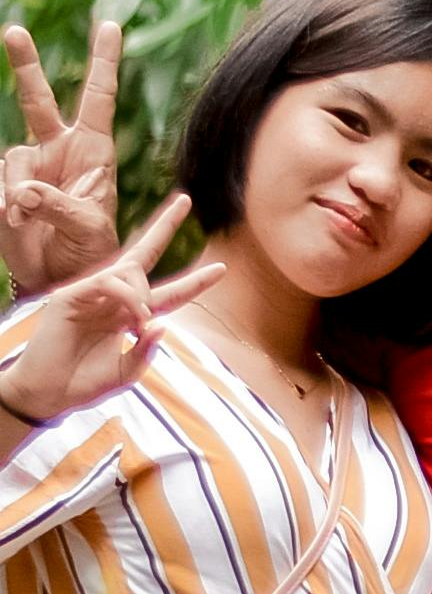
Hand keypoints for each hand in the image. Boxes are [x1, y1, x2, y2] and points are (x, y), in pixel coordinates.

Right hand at [0, 19, 124, 295]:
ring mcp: (28, 167)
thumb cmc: (89, 254)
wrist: (60, 279)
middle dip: (26, 65)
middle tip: (14, 30)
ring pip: (11, 159)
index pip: (98, 99)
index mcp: (93, 152)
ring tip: (26, 219)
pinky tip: (14, 221)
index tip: (110, 24)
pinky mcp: (4, 185)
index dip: (103, 63)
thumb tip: (23, 191)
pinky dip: (2, 202)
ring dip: (17, 190)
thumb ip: (58, 207)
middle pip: (38, 100)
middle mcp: (58, 151)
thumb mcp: (87, 230)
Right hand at [0, 192, 210, 429]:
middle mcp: (112, 299)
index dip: (194, 281)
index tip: (221, 268)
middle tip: (185, 200)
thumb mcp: (127, 372)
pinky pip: (108, 282)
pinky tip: (131, 319)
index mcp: (129, 316)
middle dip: (164, 227)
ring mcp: (90, 293)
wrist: (48, 394)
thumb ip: (146, 350)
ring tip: (140, 325)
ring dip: (144, 297)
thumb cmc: (84, 383)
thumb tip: (161, 324)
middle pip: (142, 255)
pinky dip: (127, 298)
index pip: (167, 292)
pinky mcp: (70, 295)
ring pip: (129, 271)